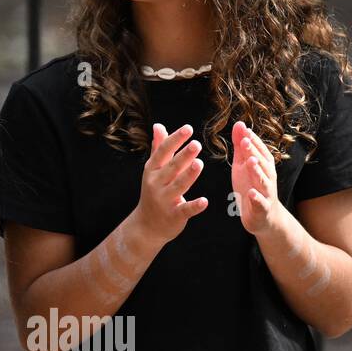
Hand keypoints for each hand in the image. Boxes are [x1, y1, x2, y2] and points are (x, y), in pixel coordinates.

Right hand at [133, 122, 207, 246]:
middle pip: (171, 168)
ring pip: (178, 186)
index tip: (188, 128)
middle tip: (196, 144)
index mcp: (152, 170)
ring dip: (188, 175)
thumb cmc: (154, 192)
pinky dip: (194, 206)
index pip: (163, 152)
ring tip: (199, 164)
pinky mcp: (174, 215)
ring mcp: (164, 200)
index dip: (175, 140)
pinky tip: (205, 201)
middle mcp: (156, 184)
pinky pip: (185, 210)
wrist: (147, 225)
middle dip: (183, 156)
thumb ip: (158, 148)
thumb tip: (158, 125)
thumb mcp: (153, 170)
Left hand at [231, 120, 282, 235]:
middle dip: (254, 152)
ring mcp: (265, 193)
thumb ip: (241, 146)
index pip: (260, 151)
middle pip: (262, 163)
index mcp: (262, 166)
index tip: (244, 129)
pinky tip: (250, 193)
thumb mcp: (243, 165)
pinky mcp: (261, 208)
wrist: (263, 217)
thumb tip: (240, 124)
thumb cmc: (252, 186)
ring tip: (250, 162)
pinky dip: (256, 198)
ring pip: (263, 181)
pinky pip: (260, 203)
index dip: (253, 140)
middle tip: (245, 140)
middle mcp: (267, 178)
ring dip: (257, 171)